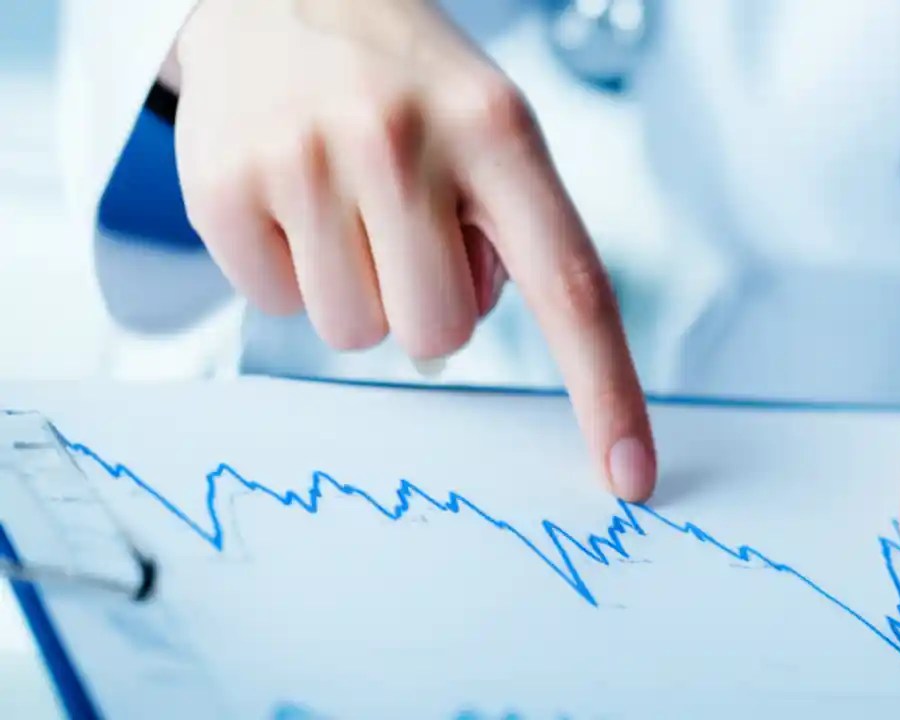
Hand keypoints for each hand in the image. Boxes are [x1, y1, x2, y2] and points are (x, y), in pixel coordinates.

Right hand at [171, 0, 655, 499]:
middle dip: (428, 303)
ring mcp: (306, 161)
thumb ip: (511, 232)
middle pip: (441, 335)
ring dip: (359, 289)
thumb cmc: (404, 80)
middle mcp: (403, 141)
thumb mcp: (489, 125)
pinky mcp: (224, 187)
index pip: (570, 285)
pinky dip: (291, 272)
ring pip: (357, 334)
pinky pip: (278, 307)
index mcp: (498, 132)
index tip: (630, 474)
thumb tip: (453, 337)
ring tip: (347, 202)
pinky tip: (293, 199)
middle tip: (406, 228)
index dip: (605, 390)